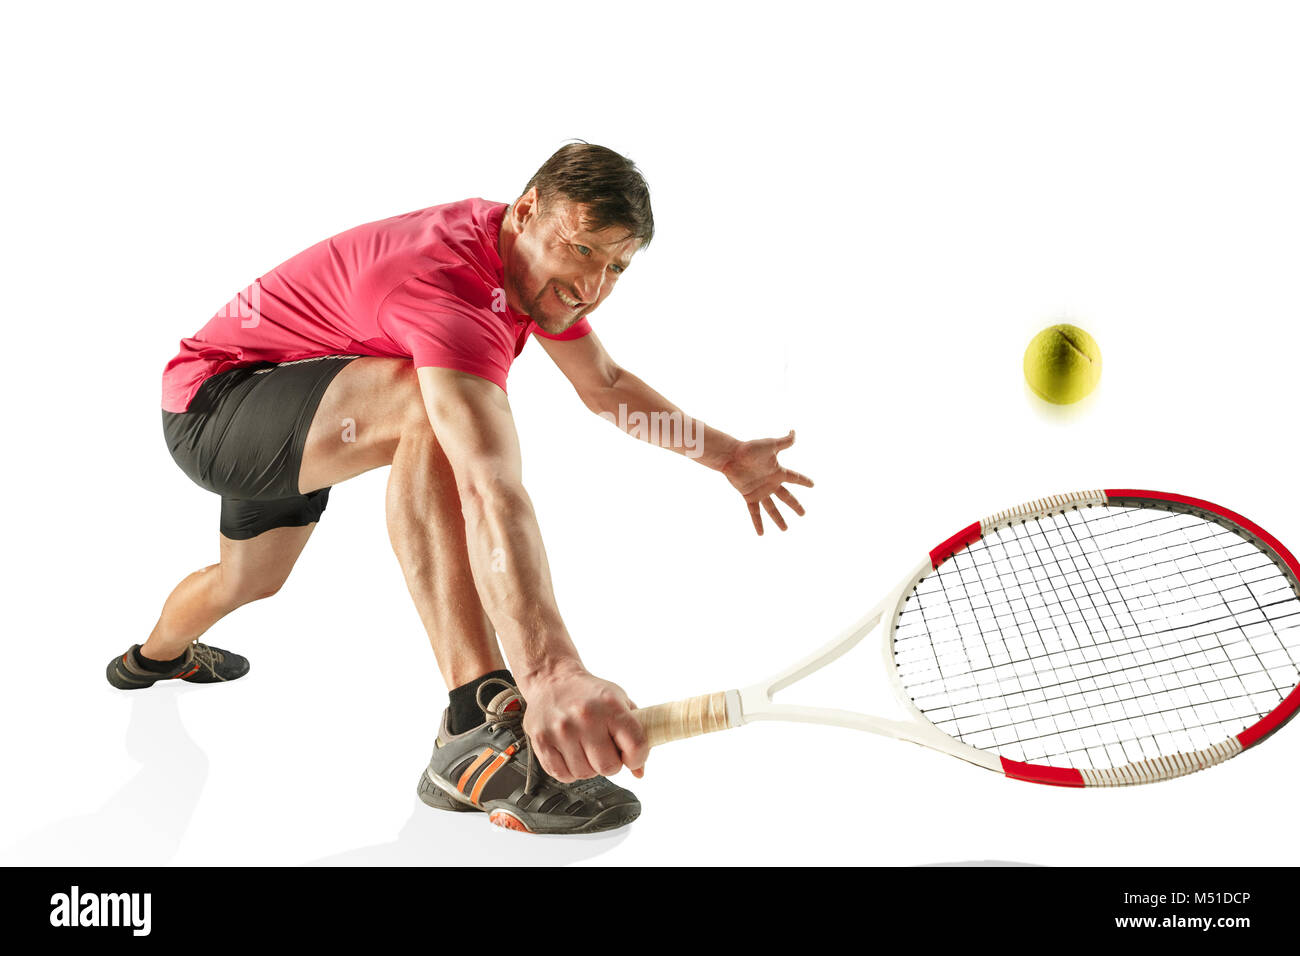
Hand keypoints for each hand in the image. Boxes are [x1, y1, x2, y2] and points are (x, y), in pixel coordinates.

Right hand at [521, 664, 648, 781]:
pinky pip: (563, 775)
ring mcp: (562, 730)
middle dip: (610, 763)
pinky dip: (569, 770)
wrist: (552, 679)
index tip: (631, 756)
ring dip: (588, 767)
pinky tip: (570, 752)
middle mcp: (586, 717)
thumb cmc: (588, 693)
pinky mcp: (542, 741)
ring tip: (584, 748)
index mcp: (610, 706)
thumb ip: (635, 734)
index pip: (636, 746)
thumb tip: (639, 771)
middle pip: (609, 767)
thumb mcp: (618, 701)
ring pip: (585, 774)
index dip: (638, 757)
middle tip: (604, 750)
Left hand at [721, 429, 813, 534]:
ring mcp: (760, 491)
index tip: (813, 485)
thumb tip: (794, 432)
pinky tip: (761, 534)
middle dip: (795, 506)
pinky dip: (758, 523)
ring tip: (785, 530)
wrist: (731, 456)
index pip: (795, 478)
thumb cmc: (750, 449)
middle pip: (786, 497)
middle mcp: (771, 483)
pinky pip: (755, 512)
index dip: (804, 482)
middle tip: (803, 514)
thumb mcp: (770, 445)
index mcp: (778, 471)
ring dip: (779, 519)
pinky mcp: (749, 496)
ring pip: (772, 508)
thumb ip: (784, 442)